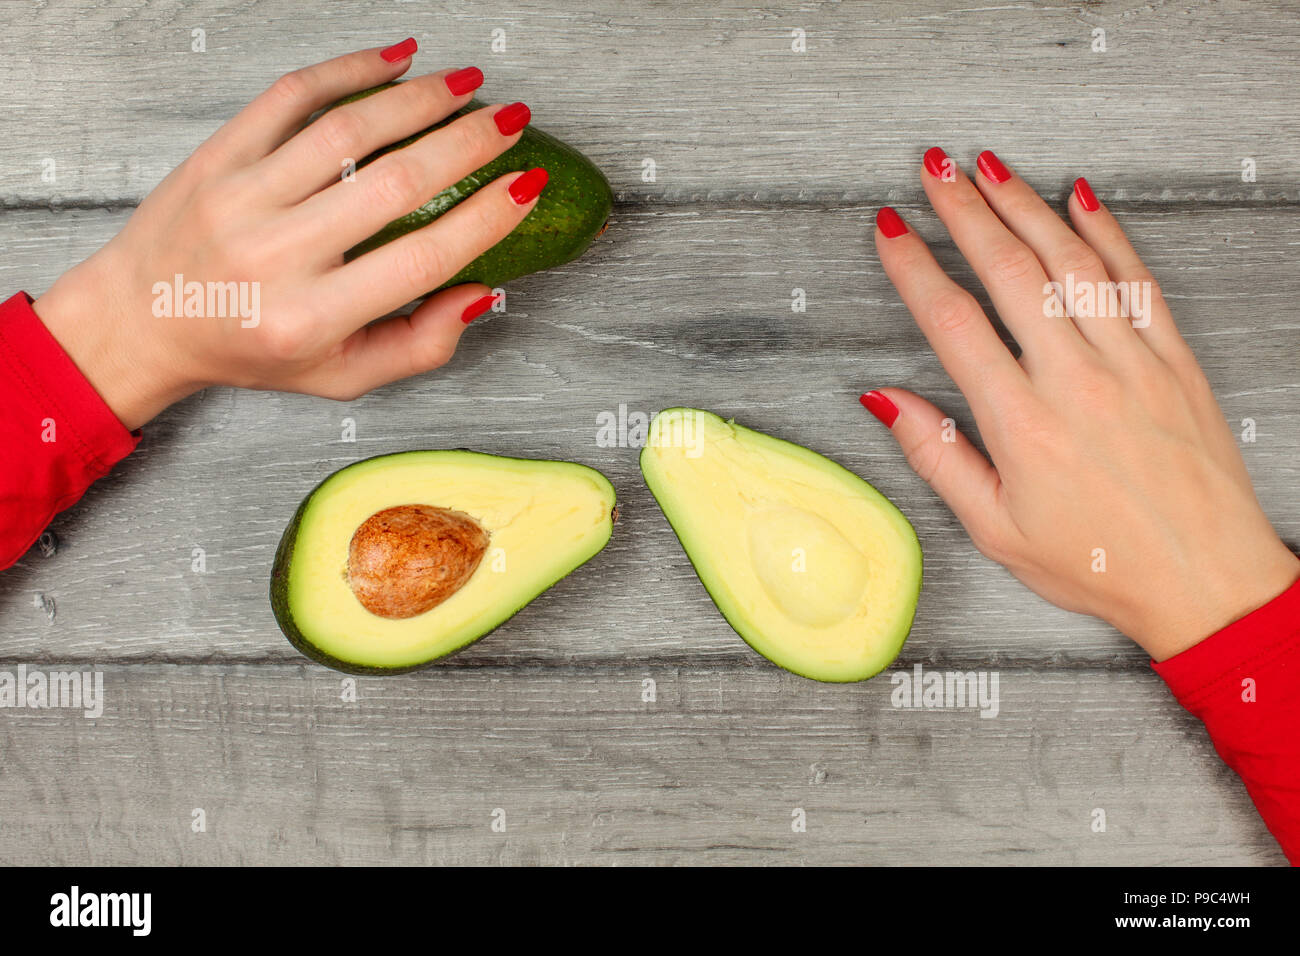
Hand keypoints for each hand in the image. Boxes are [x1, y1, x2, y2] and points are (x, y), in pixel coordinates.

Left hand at [33, 40, 542, 429]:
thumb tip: (481, 291)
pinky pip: (291, 97)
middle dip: (467, 144)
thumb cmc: (250, 350)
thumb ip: (418, 346)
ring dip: (419, 98)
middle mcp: (274, 256)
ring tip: (467, 84)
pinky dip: (349, 68)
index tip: (525, 186)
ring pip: (347, 130)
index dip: (486, 218)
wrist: (142, 319)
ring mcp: (240, 198)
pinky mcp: (217, 156)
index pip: (421, 260)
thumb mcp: (341, 376)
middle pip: (394, 184)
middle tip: (512, 121)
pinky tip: (397, 59)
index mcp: (309, 319)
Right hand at [864, 149, 1298, 660]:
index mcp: (1023, 425)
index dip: (915, 266)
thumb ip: (936, 456)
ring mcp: (1133, 363)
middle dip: (965, 211)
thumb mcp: (995, 528)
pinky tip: (1081, 199)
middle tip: (936, 170)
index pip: (953, 322)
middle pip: (1010, 272)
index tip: (892, 230)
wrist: (1205, 581)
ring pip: (1072, 262)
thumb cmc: (1100, 564)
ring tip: (990, 169)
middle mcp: (1077, 381)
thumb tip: (886, 399)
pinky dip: (1108, 232)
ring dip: (1026, 206)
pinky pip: (1138, 279)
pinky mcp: (1175, 359)